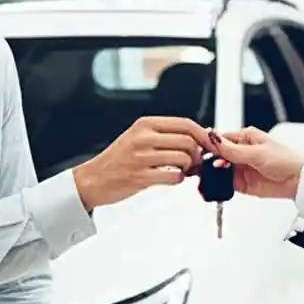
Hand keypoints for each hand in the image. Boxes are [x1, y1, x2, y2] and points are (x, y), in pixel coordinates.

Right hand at [72, 116, 211, 209]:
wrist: (93, 179)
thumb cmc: (118, 160)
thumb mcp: (138, 138)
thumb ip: (164, 136)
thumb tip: (197, 138)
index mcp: (145, 124)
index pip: (185, 124)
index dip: (203, 134)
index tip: (210, 144)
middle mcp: (143, 137)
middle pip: (188, 141)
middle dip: (196, 154)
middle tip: (192, 162)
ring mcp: (142, 157)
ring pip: (184, 159)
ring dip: (187, 168)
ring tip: (179, 171)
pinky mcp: (141, 177)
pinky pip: (174, 177)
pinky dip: (178, 180)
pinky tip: (170, 179)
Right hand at [208, 127, 303, 199]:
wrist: (297, 181)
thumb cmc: (285, 160)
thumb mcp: (257, 153)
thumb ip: (234, 150)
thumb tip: (215, 141)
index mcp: (245, 138)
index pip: (221, 139)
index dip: (209, 143)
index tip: (199, 148)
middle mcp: (240, 152)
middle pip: (216, 154)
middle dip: (207, 159)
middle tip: (200, 163)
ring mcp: (239, 168)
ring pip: (218, 169)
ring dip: (211, 172)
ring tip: (206, 174)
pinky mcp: (240, 183)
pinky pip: (224, 183)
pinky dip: (217, 184)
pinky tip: (213, 184)